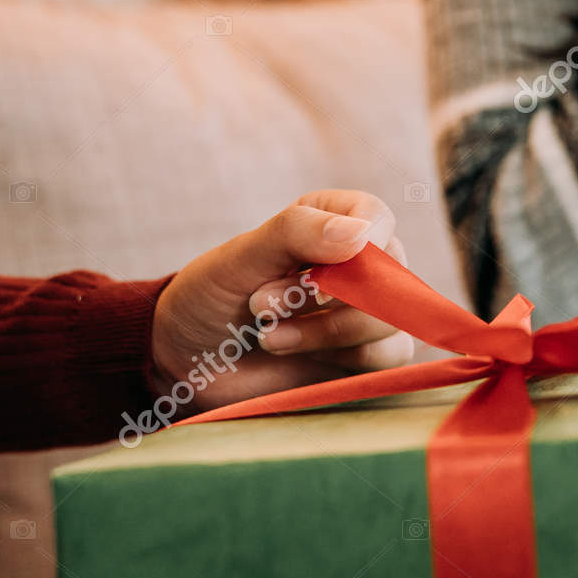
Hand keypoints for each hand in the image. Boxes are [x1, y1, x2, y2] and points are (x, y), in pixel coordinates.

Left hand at [148, 189, 414, 415]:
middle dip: (327, 297)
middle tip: (261, 305)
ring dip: (326, 332)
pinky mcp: (365, 356)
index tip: (312, 276)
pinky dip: (339, 359)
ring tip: (267, 337)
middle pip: (388, 274)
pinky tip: (292, 353)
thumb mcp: (238, 258)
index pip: (374, 216)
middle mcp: (357, 263)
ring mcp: (364, 311)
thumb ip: (295, 234)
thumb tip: (360, 235)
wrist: (187, 360)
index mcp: (330, 221)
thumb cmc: (211, 297)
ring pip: (390, 320)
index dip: (359, 243)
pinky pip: (389, 358)